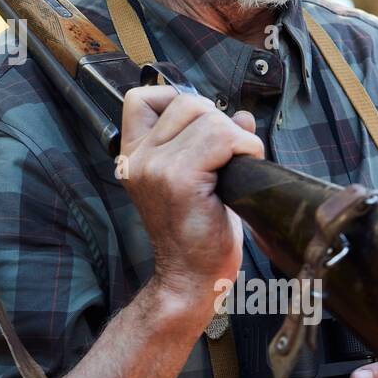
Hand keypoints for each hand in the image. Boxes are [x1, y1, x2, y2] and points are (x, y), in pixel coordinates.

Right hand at [119, 85, 263, 308]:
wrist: (189, 279)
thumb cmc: (195, 235)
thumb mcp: (194, 179)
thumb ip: (210, 141)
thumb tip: (241, 117)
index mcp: (133, 156)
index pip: (141, 99)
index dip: (176, 102)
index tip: (197, 131)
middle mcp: (138, 159)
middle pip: (186, 102)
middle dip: (217, 122)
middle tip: (225, 158)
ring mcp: (156, 168)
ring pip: (208, 117)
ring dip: (235, 138)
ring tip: (234, 168)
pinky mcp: (180, 179)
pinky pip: (223, 137)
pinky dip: (244, 148)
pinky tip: (240, 173)